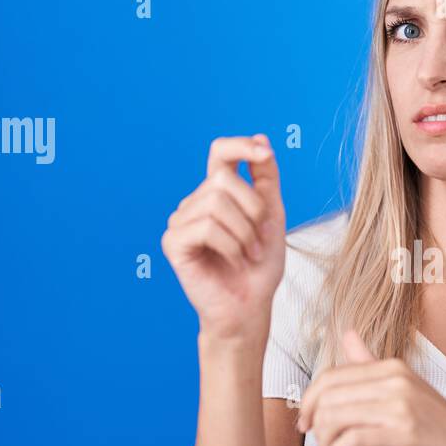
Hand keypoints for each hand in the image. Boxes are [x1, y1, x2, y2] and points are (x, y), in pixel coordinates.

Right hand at [161, 134, 285, 340]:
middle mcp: (195, 202)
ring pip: (216, 203)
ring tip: (249, 255)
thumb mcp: (272, 215)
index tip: (263, 154)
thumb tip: (262, 138)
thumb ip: (266, 178)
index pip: (220, 153)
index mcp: (217, 193)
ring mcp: (180, 221)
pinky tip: (234, 261)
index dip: (239, 146)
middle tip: (259, 240)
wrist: (249, 307)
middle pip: (223, 180)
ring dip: (244, 233)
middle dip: (252, 210)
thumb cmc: (259, 266)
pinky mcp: (173, 242)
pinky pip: (206, 227)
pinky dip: (230, 246)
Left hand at [296, 330, 445, 445]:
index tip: (307, 424)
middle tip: (325, 445)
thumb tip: (348, 335)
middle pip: (326, 397)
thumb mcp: (407, 389)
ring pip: (333, 418)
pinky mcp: (403, 433)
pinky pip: (349, 441)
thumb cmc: (442, 429)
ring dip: (325, 445)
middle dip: (315, 426)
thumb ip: (371, 364)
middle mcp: (395, 380)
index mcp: (393, 367)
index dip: (308, 402)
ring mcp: (400, 405)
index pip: (330, 377)